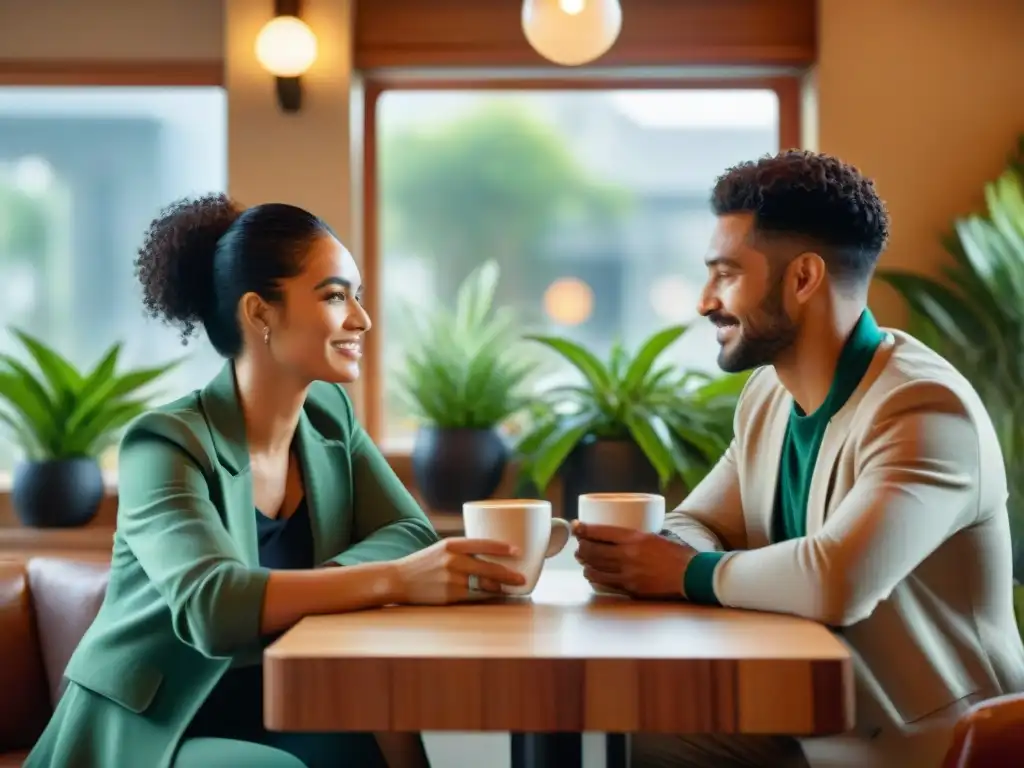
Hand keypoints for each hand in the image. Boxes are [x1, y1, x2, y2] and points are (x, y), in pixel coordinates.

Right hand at [392, 537, 526, 604]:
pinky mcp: (449, 595)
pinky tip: (495, 596)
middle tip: (522, 579)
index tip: (518, 551)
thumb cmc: (424, 563)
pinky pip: (474, 596)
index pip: (483, 544)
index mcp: (452, 544)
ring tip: (512, 589)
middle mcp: (453, 560)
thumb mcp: (442, 549)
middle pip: (488, 568)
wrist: (399, 579)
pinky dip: (487, 596)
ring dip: (500, 588)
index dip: (503, 548)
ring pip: (484, 585)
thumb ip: (464, 551)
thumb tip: (493, 555)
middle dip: (508, 575)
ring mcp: (451, 579)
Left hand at [573, 522, 697, 598]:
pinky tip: (593, 573)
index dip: (583, 529)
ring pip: (594, 567)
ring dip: (585, 562)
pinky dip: (594, 576)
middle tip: (579, 544)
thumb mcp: (654, 536)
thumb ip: (634, 537)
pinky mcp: (629, 588)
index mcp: (634, 537)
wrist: (691, 575)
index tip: (576, 526)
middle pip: (592, 550)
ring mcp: (627, 573)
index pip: (600, 531)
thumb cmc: (675, 554)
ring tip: (583, 559)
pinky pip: (603, 582)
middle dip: (581, 546)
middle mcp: (628, 554)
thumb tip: (616, 535)